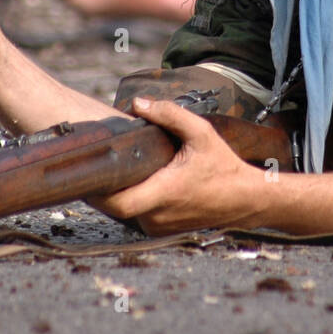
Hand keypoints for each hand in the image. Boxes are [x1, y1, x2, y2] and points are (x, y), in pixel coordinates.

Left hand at [90, 97, 266, 234]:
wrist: (245, 199)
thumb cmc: (223, 167)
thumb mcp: (200, 133)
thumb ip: (169, 114)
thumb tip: (137, 103)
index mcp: (164, 193)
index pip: (117, 203)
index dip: (96, 191)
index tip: (86, 172)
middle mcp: (158, 216)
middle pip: (115, 206)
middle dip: (103, 186)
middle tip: (94, 163)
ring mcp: (160, 226)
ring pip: (125, 211)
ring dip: (118, 192)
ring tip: (113, 169)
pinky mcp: (163, 229)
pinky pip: (137, 215)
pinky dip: (132, 199)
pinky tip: (133, 181)